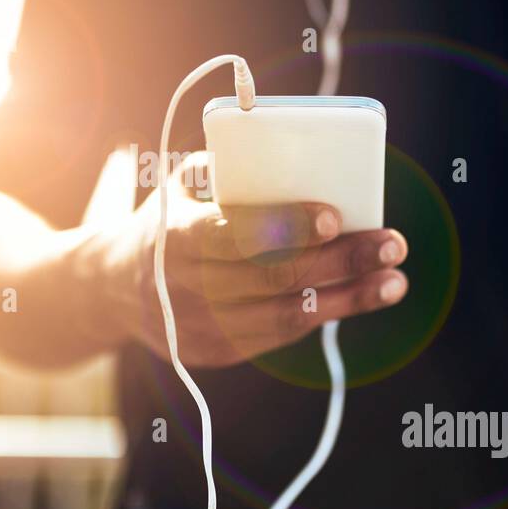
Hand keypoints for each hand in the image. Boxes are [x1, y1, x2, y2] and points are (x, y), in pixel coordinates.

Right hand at [86, 152, 408, 366]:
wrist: (114, 289)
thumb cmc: (166, 222)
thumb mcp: (182, 186)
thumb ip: (230, 171)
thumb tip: (300, 154)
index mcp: (176, 237)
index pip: (237, 234)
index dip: (288, 226)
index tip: (335, 216)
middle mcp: (187, 287)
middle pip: (274, 277)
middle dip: (340, 260)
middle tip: (391, 244)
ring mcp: (201, 327)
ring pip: (286, 316)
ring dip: (348, 299)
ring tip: (393, 280)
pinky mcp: (216, 354)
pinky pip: (278, 335)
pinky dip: (322, 315)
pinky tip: (356, 296)